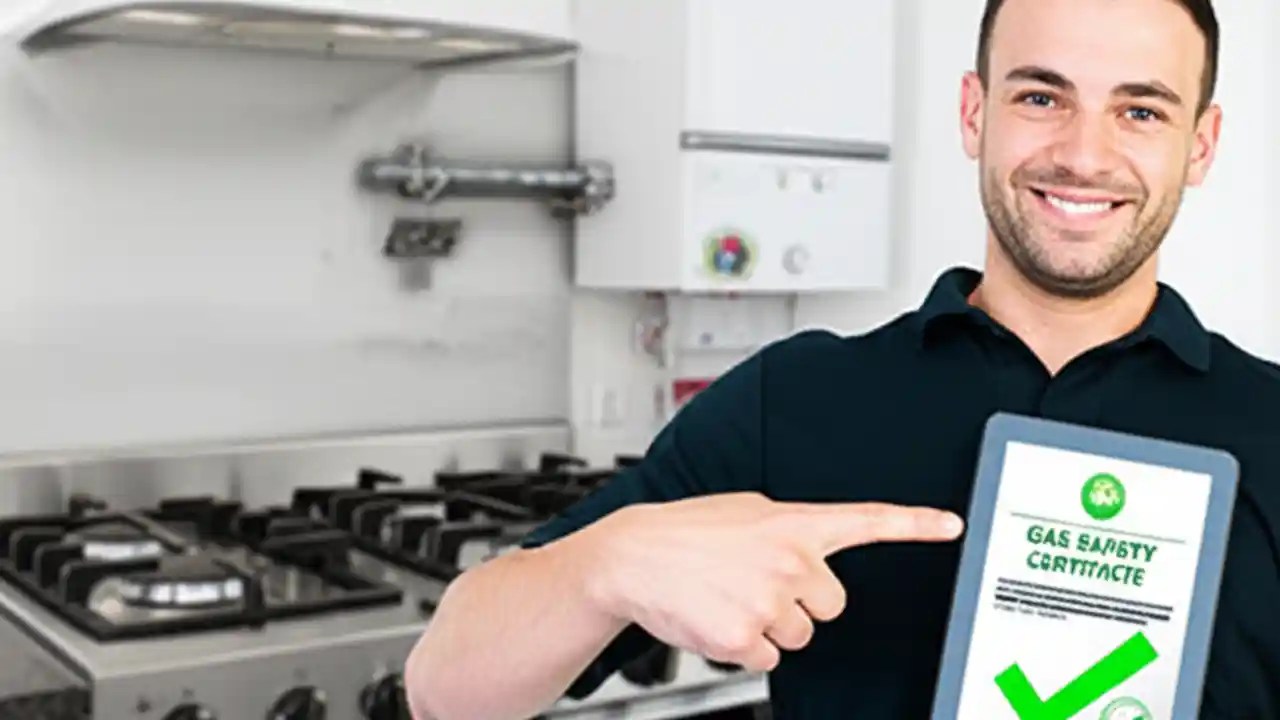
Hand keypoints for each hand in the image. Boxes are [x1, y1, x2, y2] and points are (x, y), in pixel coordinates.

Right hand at [572, 492, 963, 671]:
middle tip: (758, 586)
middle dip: (801, 602)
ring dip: (770, 626)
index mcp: (793, 524)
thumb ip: (785, 529)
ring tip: (729, 598)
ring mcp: (770, 601)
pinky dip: (745, 647)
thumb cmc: (682, 532)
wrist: (630, 557)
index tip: (951, 525)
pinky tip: (718, 618)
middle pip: (831, 605)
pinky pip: (768, 658)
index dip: (914, 524)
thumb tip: (805, 552)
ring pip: (799, 636)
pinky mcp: (747, 638)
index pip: (866, 520)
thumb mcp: (743, 512)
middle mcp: (790, 560)